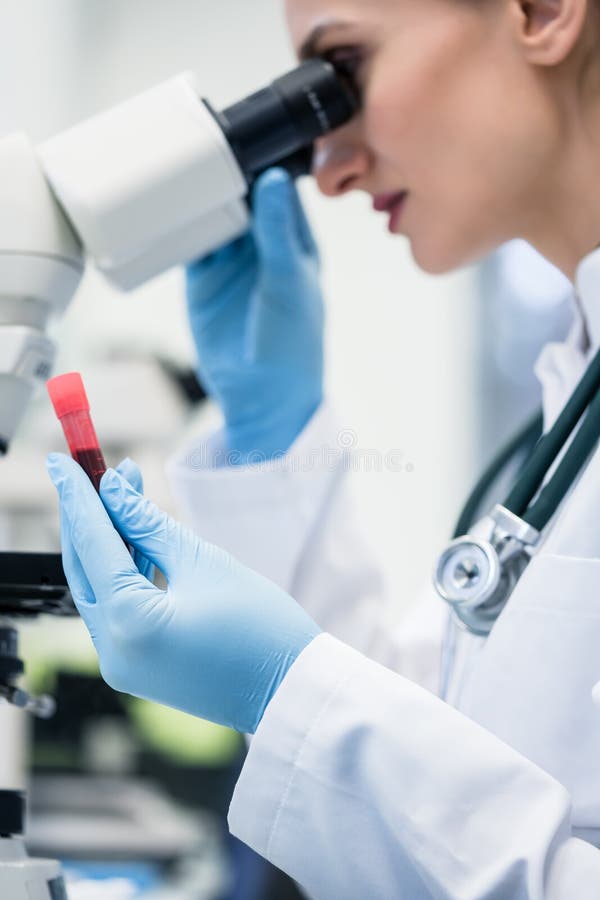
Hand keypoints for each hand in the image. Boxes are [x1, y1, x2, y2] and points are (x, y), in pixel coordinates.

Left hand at [47, 453, 319, 732]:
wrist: (292, 691)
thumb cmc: (262, 628)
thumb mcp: (203, 562)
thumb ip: (149, 524)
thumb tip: (115, 491)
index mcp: (129, 622)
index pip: (92, 543)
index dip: (78, 495)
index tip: (62, 459)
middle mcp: (113, 650)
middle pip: (85, 567)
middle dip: (89, 516)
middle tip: (100, 471)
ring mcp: (122, 664)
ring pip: (100, 588)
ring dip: (109, 541)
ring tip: (126, 492)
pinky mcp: (136, 667)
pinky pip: (116, 610)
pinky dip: (123, 573)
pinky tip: (135, 538)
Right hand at [186, 167, 323, 462]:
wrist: (261, 396)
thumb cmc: (292, 343)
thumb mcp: (288, 283)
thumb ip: (277, 232)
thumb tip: (274, 178)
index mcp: (293, 240)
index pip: (277, 188)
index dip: (262, 160)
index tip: (243, 133)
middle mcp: (261, 245)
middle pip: (238, 196)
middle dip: (222, 174)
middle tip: (197, 142)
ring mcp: (230, 261)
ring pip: (210, 216)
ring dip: (196, 197)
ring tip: (174, 166)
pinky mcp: (202, 279)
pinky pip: (187, 243)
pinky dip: (176, 227)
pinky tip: (162, 207)